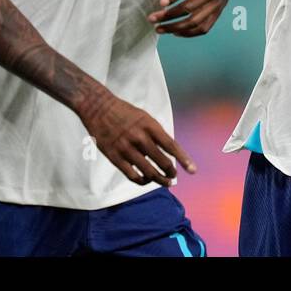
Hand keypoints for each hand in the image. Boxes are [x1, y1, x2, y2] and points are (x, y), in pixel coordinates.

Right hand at [79, 92, 196, 186]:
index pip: (171, 145)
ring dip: (160, 180)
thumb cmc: (124, 113)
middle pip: (162, 161)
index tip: (192, 170)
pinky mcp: (114, 157)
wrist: (97, 108)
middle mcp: (139, 137)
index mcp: (149, 125)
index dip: (183, 159)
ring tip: (165, 182)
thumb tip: (169, 153)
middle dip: (171, 172)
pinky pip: (132, 176)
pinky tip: (146, 180)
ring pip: (149, 172)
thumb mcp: (144, 117)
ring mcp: (126, 148)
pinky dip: (142, 181)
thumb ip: (156, 134)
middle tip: (173, 176)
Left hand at [148, 0, 240, 35]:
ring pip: (196, 21)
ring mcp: (217, 4)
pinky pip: (204, 28)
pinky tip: (175, 32)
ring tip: (159, 28)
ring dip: (176, 27)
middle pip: (190, 8)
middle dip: (169, 15)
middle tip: (152, 18)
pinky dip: (189, 33)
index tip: (161, 2)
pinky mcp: (218, 12)